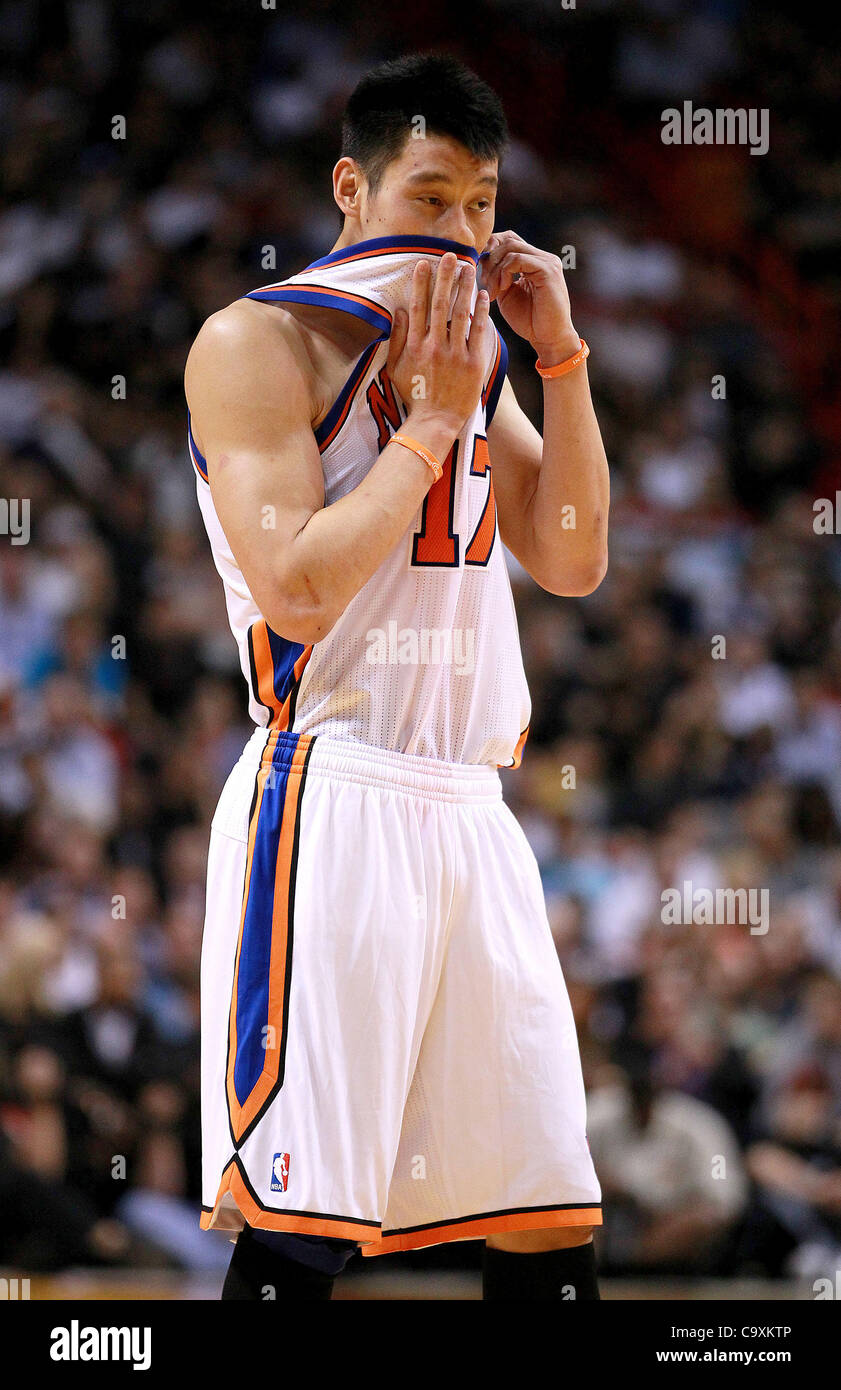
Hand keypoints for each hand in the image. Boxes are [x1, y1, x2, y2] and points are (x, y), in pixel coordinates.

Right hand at [386, 252, 489, 435]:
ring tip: (469, 267)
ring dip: (465, 287)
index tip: (423, 263)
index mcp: (415, 345)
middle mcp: (434, 346)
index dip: (420, 282)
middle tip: (449, 255)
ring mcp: (455, 354)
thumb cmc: (414, 397)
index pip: (418, 306)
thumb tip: (399, 311)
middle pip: (439, 303)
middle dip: (445, 276)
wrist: (435, 422)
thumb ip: (397, 339)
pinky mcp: (473, 363)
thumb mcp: (396, 369)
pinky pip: (478, 332)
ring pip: (460, 312)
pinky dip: (481, 312)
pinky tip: (483, 295)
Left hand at [480, 230, 580, 364]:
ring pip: (511, 247)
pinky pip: (518, 259)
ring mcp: (547, 262)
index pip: (508, 239)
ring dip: (495, 269)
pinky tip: (502, 289)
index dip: (490, 248)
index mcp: (534, 261)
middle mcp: (543, 257)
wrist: (548, 339)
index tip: (479, 269)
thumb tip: (480, 259)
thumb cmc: (529, 321)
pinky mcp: (548, 270)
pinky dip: (504, 272)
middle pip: (508, 239)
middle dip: (489, 258)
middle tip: (483, 282)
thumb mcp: (506, 294)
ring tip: (493, 291)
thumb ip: (497, 275)